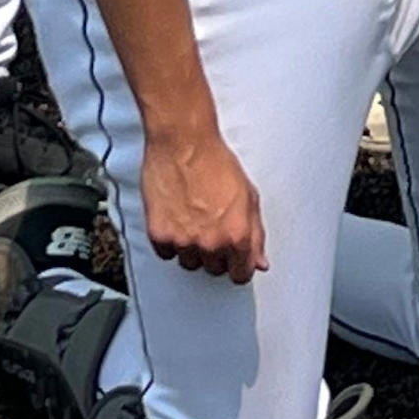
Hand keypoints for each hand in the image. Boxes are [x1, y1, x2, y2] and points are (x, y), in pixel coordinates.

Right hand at [139, 121, 264, 281]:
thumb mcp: (249, 197)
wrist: (184, 144)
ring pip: (189, 263)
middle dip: (216, 253)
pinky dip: (171, 240)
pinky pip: (166, 253)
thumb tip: (259, 261)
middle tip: (213, 227)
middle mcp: (210, 243)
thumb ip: (256, 234)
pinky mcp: (160, 235)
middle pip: (214, 270)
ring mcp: (183, 241)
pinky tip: (178, 218)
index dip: (238, 266)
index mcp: (237, 235)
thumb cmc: (215, 162)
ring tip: (194, 219)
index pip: (240, 274)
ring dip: (192, 248)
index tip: (235, 261)